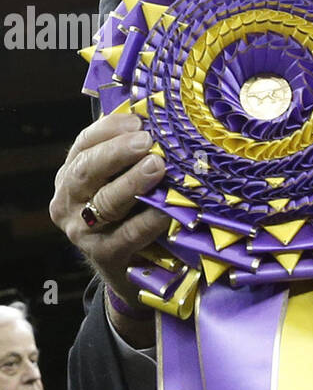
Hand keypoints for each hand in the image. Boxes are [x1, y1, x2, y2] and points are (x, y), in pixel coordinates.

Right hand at [49, 114, 169, 345]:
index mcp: (71, 176)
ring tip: (156, 166)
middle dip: (116, 152)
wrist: (131, 270)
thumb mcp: (121, 182)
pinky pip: (128, 234)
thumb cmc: (130, 214)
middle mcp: (68, 202)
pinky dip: (148, 220)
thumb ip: (129, 155)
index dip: (108, 130)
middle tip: (145, 141)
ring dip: (132, 182)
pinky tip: (166, 209)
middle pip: (87, 170)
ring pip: (105, 202)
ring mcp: (82, 231)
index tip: (136, 121)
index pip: (83, 145)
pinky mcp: (104, 255)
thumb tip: (155, 119)